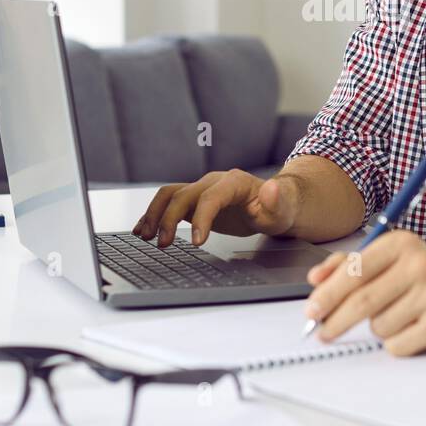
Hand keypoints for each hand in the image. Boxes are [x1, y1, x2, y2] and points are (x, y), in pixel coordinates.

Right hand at [133, 170, 300, 246]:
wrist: (274, 204)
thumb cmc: (277, 209)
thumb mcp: (281, 209)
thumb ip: (276, 201)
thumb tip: (271, 188)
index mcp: (234, 182)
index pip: (211, 197)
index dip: (201, 218)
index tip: (196, 241)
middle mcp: (213, 182)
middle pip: (184, 195)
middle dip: (169, 218)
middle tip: (163, 244)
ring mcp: (202, 189)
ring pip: (170, 195)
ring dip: (155, 213)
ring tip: (144, 235)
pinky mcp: (195, 200)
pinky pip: (169, 202)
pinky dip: (155, 214)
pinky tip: (144, 229)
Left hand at [303, 230, 425, 354]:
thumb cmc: (419, 271)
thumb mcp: (385, 256)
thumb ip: (347, 264)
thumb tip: (315, 278)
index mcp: (400, 244)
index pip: (355, 271)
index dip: (328, 294)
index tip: (312, 311)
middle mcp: (419, 265)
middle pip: (363, 302)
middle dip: (336, 321)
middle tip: (323, 332)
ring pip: (378, 327)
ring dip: (376, 328)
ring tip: (394, 314)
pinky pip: (397, 345)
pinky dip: (394, 343)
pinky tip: (408, 327)